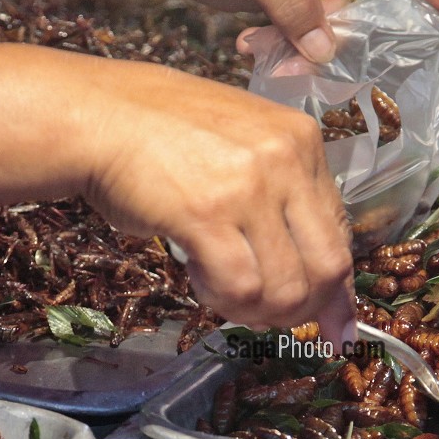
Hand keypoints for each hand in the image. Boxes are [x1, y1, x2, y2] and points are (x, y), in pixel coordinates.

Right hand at [76, 58, 355, 342]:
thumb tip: (312, 267)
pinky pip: (241, 286)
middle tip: (271, 319)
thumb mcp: (241, 145)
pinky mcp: (207, 213)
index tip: (330, 323)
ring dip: (256, 310)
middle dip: (304, 309)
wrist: (97, 115)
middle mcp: (286, 159)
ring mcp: (249, 186)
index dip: (335, 289)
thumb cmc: (160, 133)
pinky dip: (224, 300)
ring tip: (222, 292)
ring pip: (286, 287)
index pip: (341, 232)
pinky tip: (200, 281)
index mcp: (302, 140)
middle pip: (328, 267)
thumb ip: (281, 196)